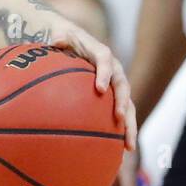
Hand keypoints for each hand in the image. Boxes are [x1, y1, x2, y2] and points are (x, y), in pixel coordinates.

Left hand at [47, 23, 136, 150]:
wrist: (75, 41)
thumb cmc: (65, 38)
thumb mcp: (61, 34)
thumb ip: (60, 38)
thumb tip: (56, 41)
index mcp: (101, 54)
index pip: (105, 61)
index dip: (104, 74)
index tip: (99, 89)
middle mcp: (114, 71)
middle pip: (123, 87)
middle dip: (123, 104)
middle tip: (119, 120)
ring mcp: (116, 85)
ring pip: (127, 106)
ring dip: (129, 125)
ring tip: (129, 146)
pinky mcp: (114, 98)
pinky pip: (120, 115)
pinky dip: (121, 131)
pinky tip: (119, 151)